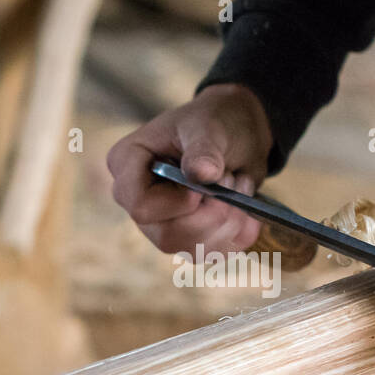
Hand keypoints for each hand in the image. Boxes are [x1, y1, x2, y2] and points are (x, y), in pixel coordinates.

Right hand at [107, 83, 272, 254]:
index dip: (177, 203)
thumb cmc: (214, 121)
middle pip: (167, 236)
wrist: (237, 134)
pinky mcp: (188, 239)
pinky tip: (247, 210)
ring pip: (192, 249)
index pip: (140, 206)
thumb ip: (203, 148)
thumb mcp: (208, 125)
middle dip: (211, 216)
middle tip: (234, 182)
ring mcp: (161, 224)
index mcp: (127, 165)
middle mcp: (138, 201)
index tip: (207, 182)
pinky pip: (213, 254)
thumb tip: (202, 173)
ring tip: (241, 187)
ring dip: (229, 224)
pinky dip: (238, 234)